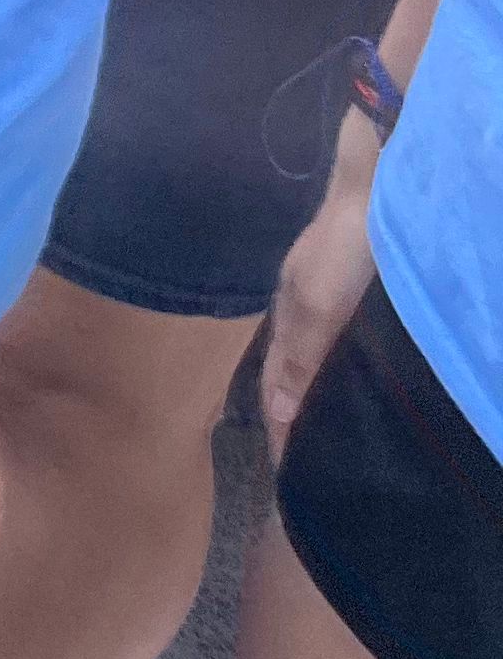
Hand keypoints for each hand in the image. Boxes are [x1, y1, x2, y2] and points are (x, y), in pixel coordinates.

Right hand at [257, 127, 381, 452]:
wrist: (385, 192)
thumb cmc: (347, 249)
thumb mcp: (317, 303)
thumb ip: (298, 357)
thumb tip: (274, 413)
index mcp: (291, 310)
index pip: (276, 376)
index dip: (278, 418)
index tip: (286, 466)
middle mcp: (312, 308)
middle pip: (297, 368)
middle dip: (295, 409)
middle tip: (306, 459)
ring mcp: (339, 300)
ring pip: (325, 358)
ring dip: (322, 393)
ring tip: (332, 434)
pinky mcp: (367, 297)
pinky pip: (350, 348)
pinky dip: (347, 375)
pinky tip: (360, 386)